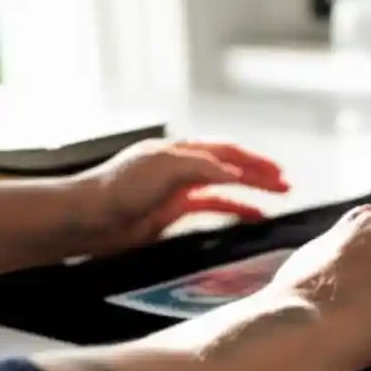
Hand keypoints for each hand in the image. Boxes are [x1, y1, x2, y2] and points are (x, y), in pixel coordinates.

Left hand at [75, 139, 289, 253]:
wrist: (85, 219)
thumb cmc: (115, 189)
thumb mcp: (163, 168)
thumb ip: (202, 168)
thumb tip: (236, 174)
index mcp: (180, 151)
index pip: (227, 151)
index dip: (254, 160)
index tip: (278, 172)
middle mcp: (182, 167)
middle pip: (230, 167)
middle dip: (260, 174)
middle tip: (285, 185)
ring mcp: (178, 190)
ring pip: (225, 188)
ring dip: (251, 192)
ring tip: (276, 199)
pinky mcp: (172, 213)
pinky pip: (212, 209)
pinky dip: (234, 212)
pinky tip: (249, 218)